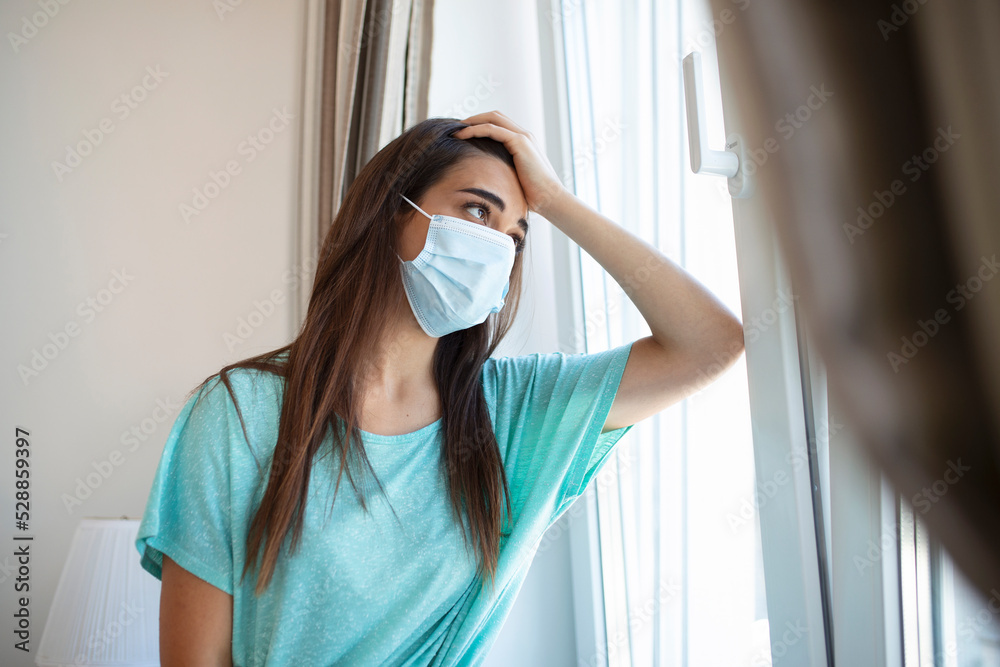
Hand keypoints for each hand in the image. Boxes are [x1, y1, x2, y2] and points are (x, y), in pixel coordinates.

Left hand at [451, 111, 568, 217]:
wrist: (550, 199)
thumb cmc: (533, 195)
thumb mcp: (514, 179)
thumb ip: (503, 172)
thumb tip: (486, 179)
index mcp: (522, 142)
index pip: (498, 124)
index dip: (479, 124)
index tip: (462, 133)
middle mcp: (523, 135)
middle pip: (494, 116)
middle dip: (473, 119)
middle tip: (456, 128)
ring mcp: (522, 136)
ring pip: (492, 118)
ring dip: (471, 121)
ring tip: (455, 130)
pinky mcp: (520, 142)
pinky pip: (492, 129)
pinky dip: (475, 130)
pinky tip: (461, 135)